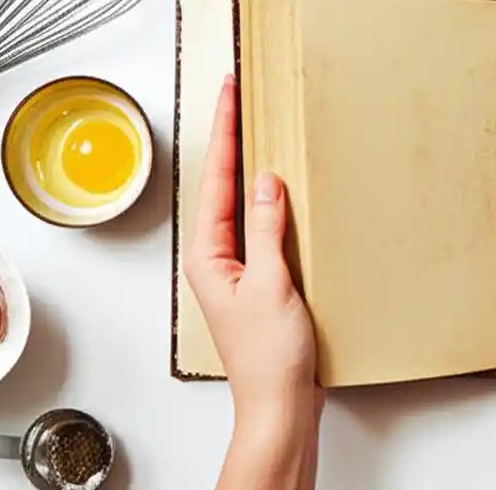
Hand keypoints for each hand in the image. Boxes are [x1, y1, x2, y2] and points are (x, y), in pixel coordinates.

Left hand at [184, 74, 322, 489]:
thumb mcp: (271, 284)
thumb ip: (266, 228)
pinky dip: (272, 199)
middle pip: (224, 184)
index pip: (218, 179)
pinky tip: (286, 187)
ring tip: (258, 124)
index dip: (226, 131)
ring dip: (252, 164)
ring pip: (243, 202)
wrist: (282, 404)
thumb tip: (265, 179)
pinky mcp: (262, 278)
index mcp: (209, 255)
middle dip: (233, 137)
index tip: (230, 91)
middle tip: (240, 92)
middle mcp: (218, 257)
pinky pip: (263, 225)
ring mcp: (239, 267)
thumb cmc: (270, 358)